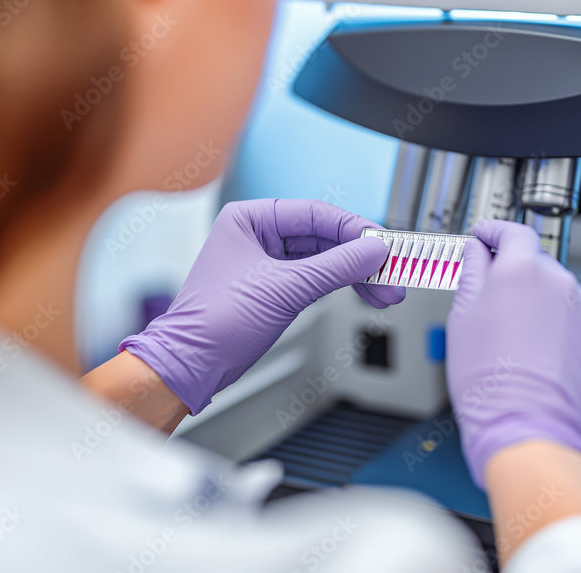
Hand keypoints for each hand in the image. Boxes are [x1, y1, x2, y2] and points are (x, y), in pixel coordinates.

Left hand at [121, 199, 403, 414]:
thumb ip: (336, 267)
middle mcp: (257, 236)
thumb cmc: (214, 323)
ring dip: (355, 276)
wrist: (191, 367)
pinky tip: (364, 293)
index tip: (383, 244)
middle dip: (359, 257)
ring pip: (323, 260)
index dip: (354, 229)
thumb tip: (374, 251)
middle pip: (323, 237)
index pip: (315, 214)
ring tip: (385, 292)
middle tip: (390, 271)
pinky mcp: (274, 288)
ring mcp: (266, 263)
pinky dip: (341, 287)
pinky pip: (316, 279)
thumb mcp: (286, 289)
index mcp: (250, 219)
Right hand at [447, 220, 580, 488]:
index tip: (483, 237)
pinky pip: (574, 327)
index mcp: (523, 269)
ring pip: (556, 298)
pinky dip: (557, 334)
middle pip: (536, 265)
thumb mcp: (463, 316)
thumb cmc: (489, 379)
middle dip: (514, 276)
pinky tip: (535, 359)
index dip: (494, 232)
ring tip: (512, 342)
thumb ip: (472, 273)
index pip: (512, 232)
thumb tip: (475, 253)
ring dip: (537, 307)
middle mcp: (560, 284)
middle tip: (490, 301)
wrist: (525, 427)